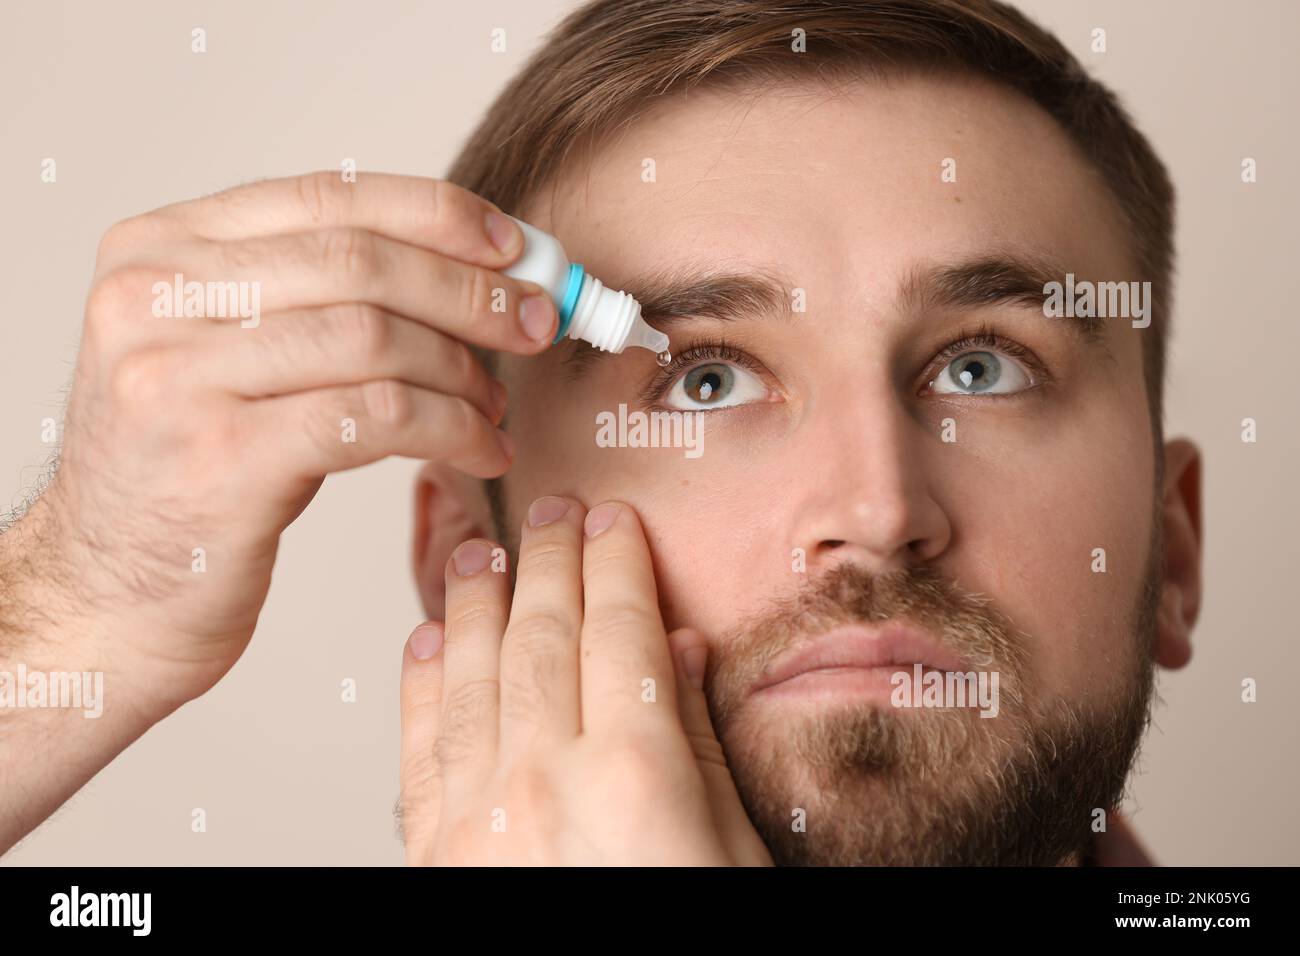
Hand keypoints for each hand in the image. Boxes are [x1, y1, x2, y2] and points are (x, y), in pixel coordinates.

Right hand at [28, 171, 556, 718]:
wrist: (105, 597)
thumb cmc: (186, 476)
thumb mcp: (225, 359)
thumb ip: (311, 301)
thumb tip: (467, 272)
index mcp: (160, 251)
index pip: (327, 199)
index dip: (439, 216)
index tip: (515, 249)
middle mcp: (155, 297)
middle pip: (361, 262)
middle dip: (472, 292)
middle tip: (537, 323)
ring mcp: (179, 377)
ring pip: (376, 337)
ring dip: (464, 371)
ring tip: (497, 405)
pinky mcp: (222, 459)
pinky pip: (377, 417)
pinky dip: (451, 427)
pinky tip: (482, 448)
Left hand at [397, 497, 772, 864]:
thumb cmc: (684, 948)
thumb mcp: (733, 851)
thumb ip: (700, 746)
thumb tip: (678, 649)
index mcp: (635, 774)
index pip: (619, 630)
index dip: (615, 563)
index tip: (613, 520)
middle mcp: (547, 783)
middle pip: (543, 637)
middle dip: (548, 560)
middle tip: (552, 512)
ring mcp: (480, 818)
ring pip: (472, 677)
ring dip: (475, 604)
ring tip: (479, 554)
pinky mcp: (435, 854)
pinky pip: (420, 748)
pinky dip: (421, 685)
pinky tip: (426, 640)